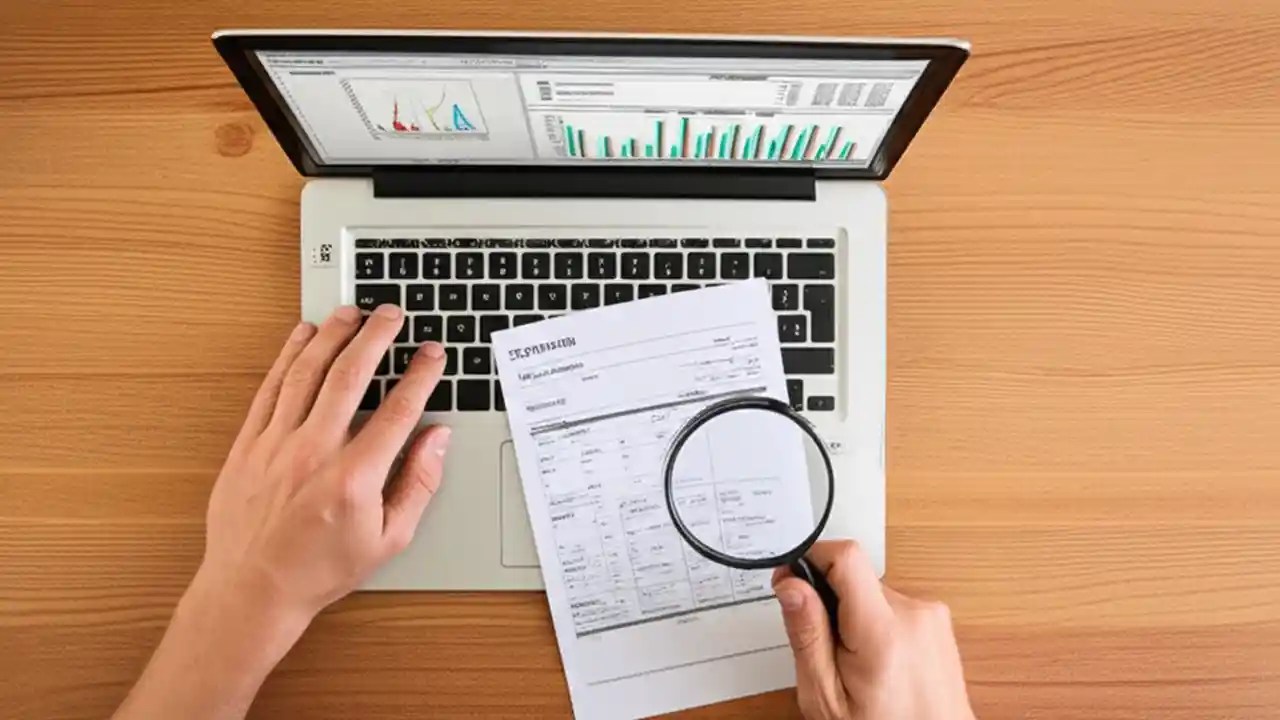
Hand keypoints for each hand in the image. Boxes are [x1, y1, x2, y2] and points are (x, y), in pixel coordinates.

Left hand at [115, 304, 449, 719]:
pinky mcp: (248, 445)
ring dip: (331, 336)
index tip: (432, 354)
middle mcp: (314, 454)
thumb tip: (437, 440)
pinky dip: (287, 357)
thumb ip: (419, 484)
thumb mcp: (389, 539)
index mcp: (354, 478)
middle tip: (391, 314)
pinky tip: (302, 336)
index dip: (420, 375)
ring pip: (306, 373)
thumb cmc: (320, 569)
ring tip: (351, 312)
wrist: (253, 590)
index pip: (397, 411)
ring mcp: (276, 445)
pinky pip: (270, 389)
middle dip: (376, 338)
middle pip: (350, 377)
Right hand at [772, 541, 974, 719]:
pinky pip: (893, 606)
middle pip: (854, 577)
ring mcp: (932, 615)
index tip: (792, 581)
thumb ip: (808, 636)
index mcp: (884, 631)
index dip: (810, 558)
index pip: (845, 556)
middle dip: (831, 604)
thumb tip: (790, 585)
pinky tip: (880, 661)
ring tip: (858, 664)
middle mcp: (915, 613)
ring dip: (855, 618)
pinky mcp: (939, 620)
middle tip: (828, 651)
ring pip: (872, 592)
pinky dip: (878, 626)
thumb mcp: (827, 697)